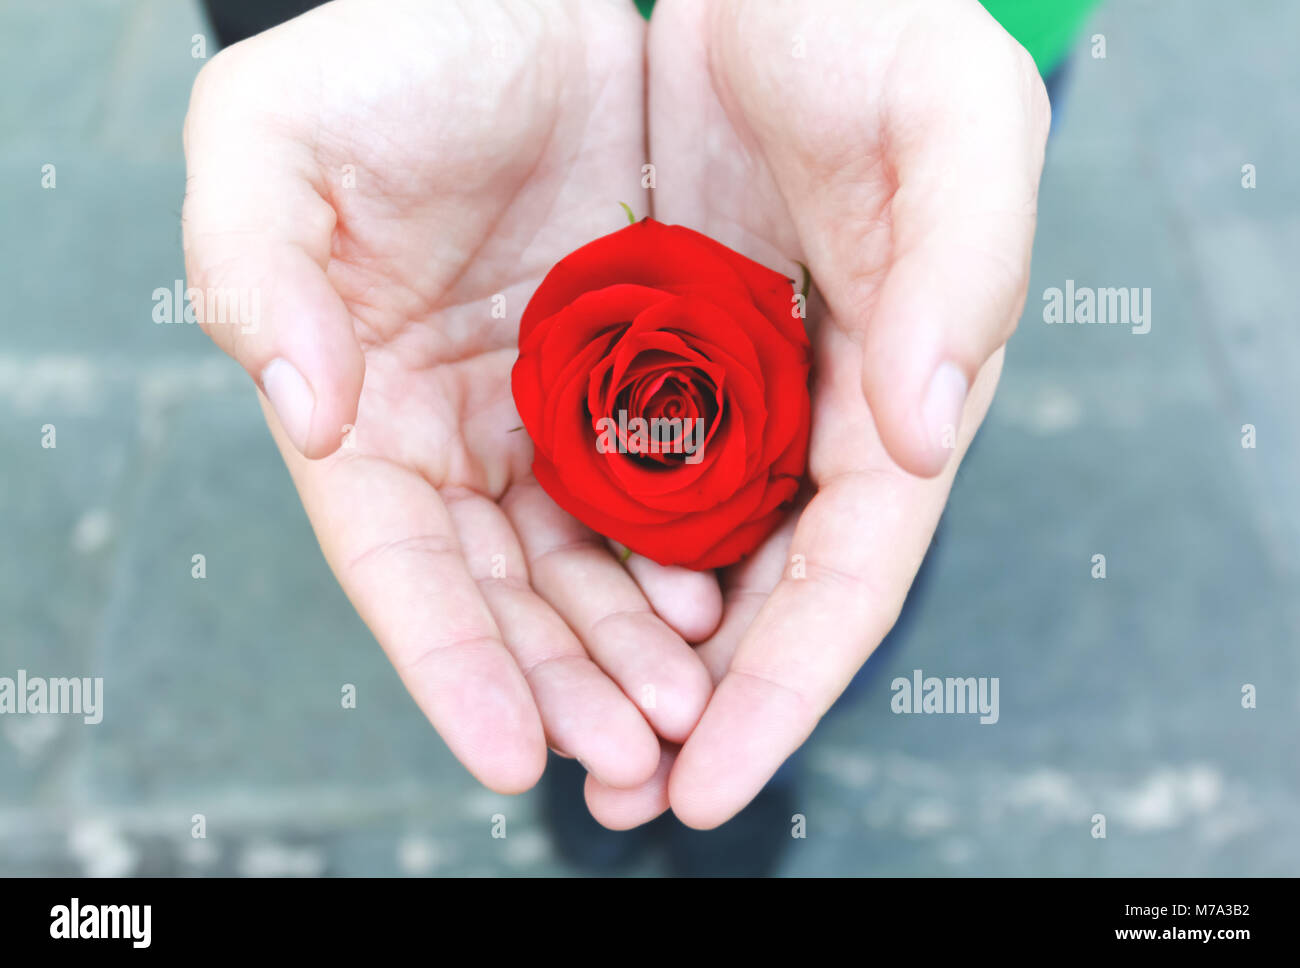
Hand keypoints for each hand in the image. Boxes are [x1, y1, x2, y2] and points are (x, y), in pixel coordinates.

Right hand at [181, 0, 719, 794]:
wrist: (521, 3)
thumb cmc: (390, 55)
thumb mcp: (273, 139)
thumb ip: (252, 269)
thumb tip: (305, 409)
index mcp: (363, 403)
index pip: (399, 562)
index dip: (448, 663)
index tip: (509, 752)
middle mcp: (455, 433)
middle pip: (503, 593)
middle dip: (562, 685)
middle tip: (631, 758)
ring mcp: (545, 415)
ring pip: (586, 567)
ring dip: (629, 651)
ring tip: (686, 712)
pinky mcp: (629, 384)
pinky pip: (658, 495)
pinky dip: (681, 559)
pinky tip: (718, 603)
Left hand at [582, 0, 1049, 828]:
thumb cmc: (872, 23)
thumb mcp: (957, 117)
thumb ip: (969, 269)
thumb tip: (929, 431)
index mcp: (897, 382)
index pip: (850, 571)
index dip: (790, 686)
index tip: (716, 776)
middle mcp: (806, 410)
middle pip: (756, 595)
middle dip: (696, 705)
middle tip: (624, 793)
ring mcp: (717, 388)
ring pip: (671, 555)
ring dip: (623, 653)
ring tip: (566, 740)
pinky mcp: (639, 350)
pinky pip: (605, 475)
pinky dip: (580, 554)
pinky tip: (543, 612)